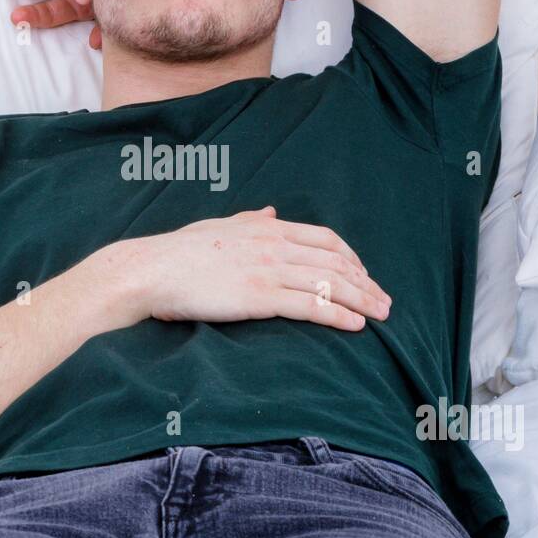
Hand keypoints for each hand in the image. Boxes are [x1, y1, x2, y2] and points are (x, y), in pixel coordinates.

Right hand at [110, 206, 391, 330]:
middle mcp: (274, 244)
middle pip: (335, 261)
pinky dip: (338, 315)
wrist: (151, 269)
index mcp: (266, 227)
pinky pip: (309, 305)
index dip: (351, 257)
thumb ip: (250, 220)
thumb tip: (272, 213)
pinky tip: (355, 325)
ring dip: (362, 299)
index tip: (365, 274)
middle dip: (366, 282)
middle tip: (386, 300)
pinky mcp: (259, 296)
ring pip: (329, 283)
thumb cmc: (178, 252)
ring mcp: (268, 269)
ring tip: (382, 315)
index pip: (324, 239)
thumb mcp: (219, 226)